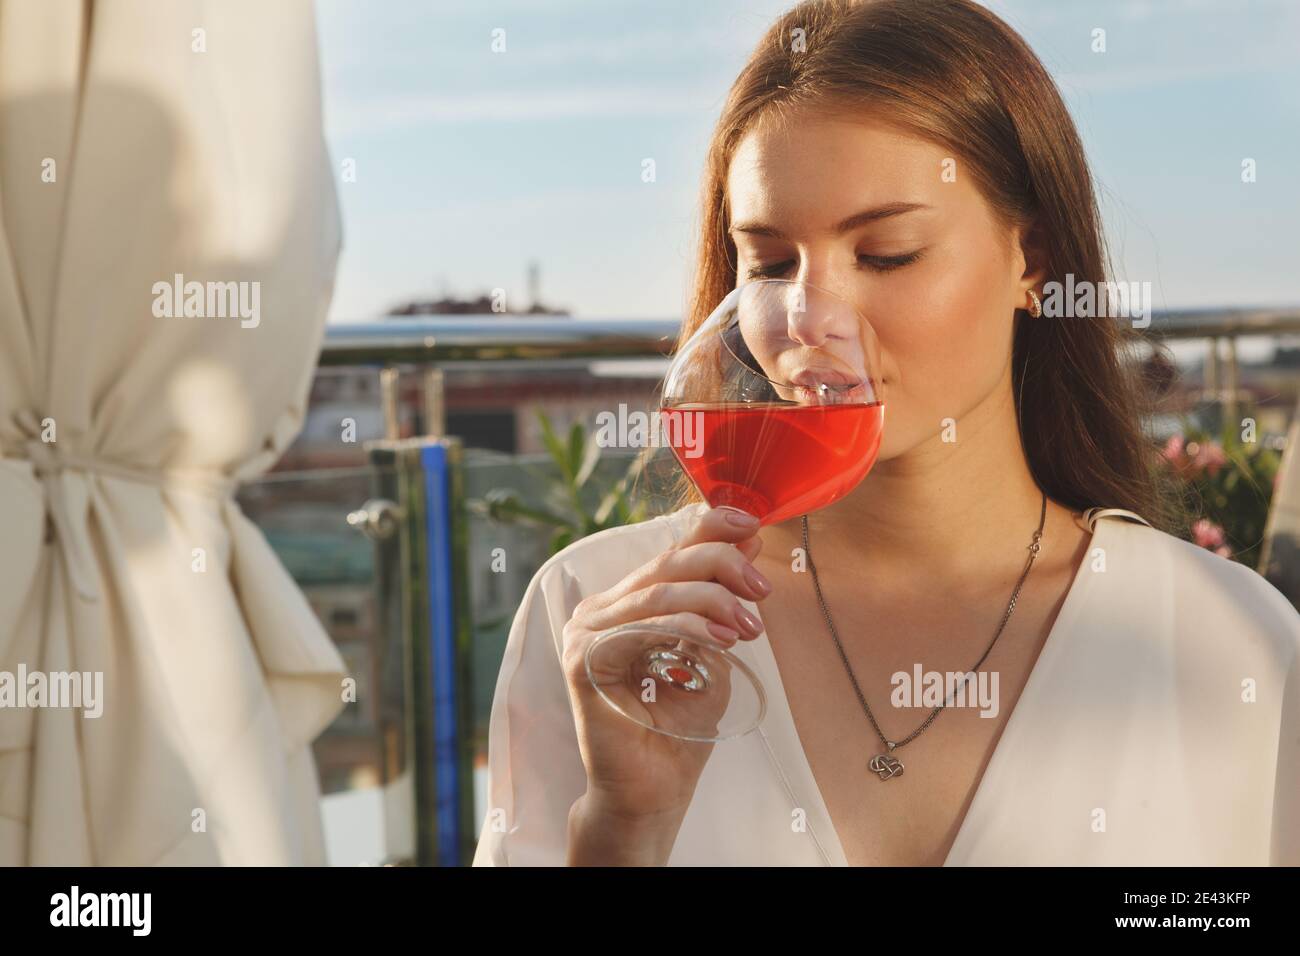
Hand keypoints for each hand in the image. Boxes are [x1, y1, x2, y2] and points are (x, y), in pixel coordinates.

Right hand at [560, 506, 771, 861]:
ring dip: (711, 601)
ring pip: (657, 592)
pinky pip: (640, 628)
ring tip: (750, 625)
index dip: (710, 529)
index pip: (670, 551)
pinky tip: (720, 640)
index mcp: (625, 603)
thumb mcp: (713, 650)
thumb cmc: (680, 728)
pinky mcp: (582, 661)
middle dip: (721, 566)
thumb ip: (722, 599)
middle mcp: (599, 611)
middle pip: (666, 564)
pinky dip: (685, 627)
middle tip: (762, 590)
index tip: (753, 525)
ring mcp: (585, 633)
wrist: (653, 792)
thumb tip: (752, 540)